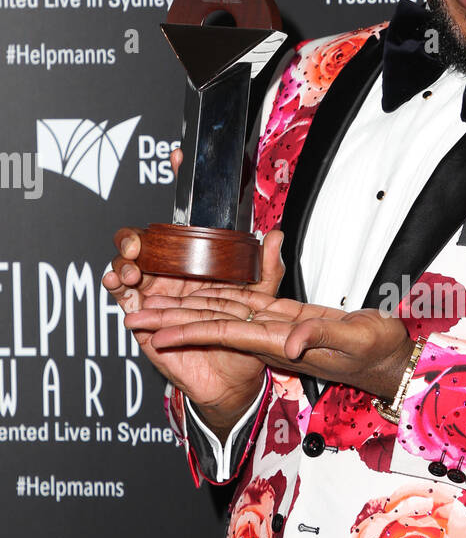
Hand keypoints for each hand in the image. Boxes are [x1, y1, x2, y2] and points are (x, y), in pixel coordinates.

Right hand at [102, 153, 283, 431]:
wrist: (236, 380)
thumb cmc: (244, 337)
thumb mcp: (260, 301)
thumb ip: (267, 269)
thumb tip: (277, 235)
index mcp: (197, 262)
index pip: (185, 220)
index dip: (182, 184)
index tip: (180, 157)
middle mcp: (172, 273)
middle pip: (143, 242)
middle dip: (134, 237)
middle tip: (138, 244)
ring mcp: (155, 294)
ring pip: (127, 267)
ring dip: (123, 263)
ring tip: (129, 270)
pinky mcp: (144, 319)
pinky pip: (123, 300)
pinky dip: (117, 291)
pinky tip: (119, 286)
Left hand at [123, 290, 413, 401]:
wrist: (391, 358)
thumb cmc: (377, 350)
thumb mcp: (356, 340)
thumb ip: (322, 337)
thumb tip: (290, 341)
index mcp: (281, 342)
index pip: (224, 333)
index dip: (188, 329)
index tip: (155, 328)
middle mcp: (271, 337)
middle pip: (211, 325)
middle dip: (171, 320)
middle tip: (131, 313)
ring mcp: (276, 329)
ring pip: (221, 314)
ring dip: (184, 309)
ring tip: (149, 302)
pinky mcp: (286, 319)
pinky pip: (243, 307)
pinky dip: (216, 298)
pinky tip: (194, 292)